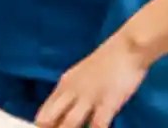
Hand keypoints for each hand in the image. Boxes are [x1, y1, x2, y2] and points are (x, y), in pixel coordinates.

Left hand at [34, 32, 149, 127]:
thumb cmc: (106, 62)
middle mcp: (71, 92)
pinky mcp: (107, 102)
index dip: (41, 125)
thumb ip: (70, 93)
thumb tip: (62, 112)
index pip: (44, 111)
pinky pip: (98, 125)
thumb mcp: (80, 76)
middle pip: (49, 118)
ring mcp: (88, 98)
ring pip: (69, 124)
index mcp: (64, 85)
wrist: (126, 48)